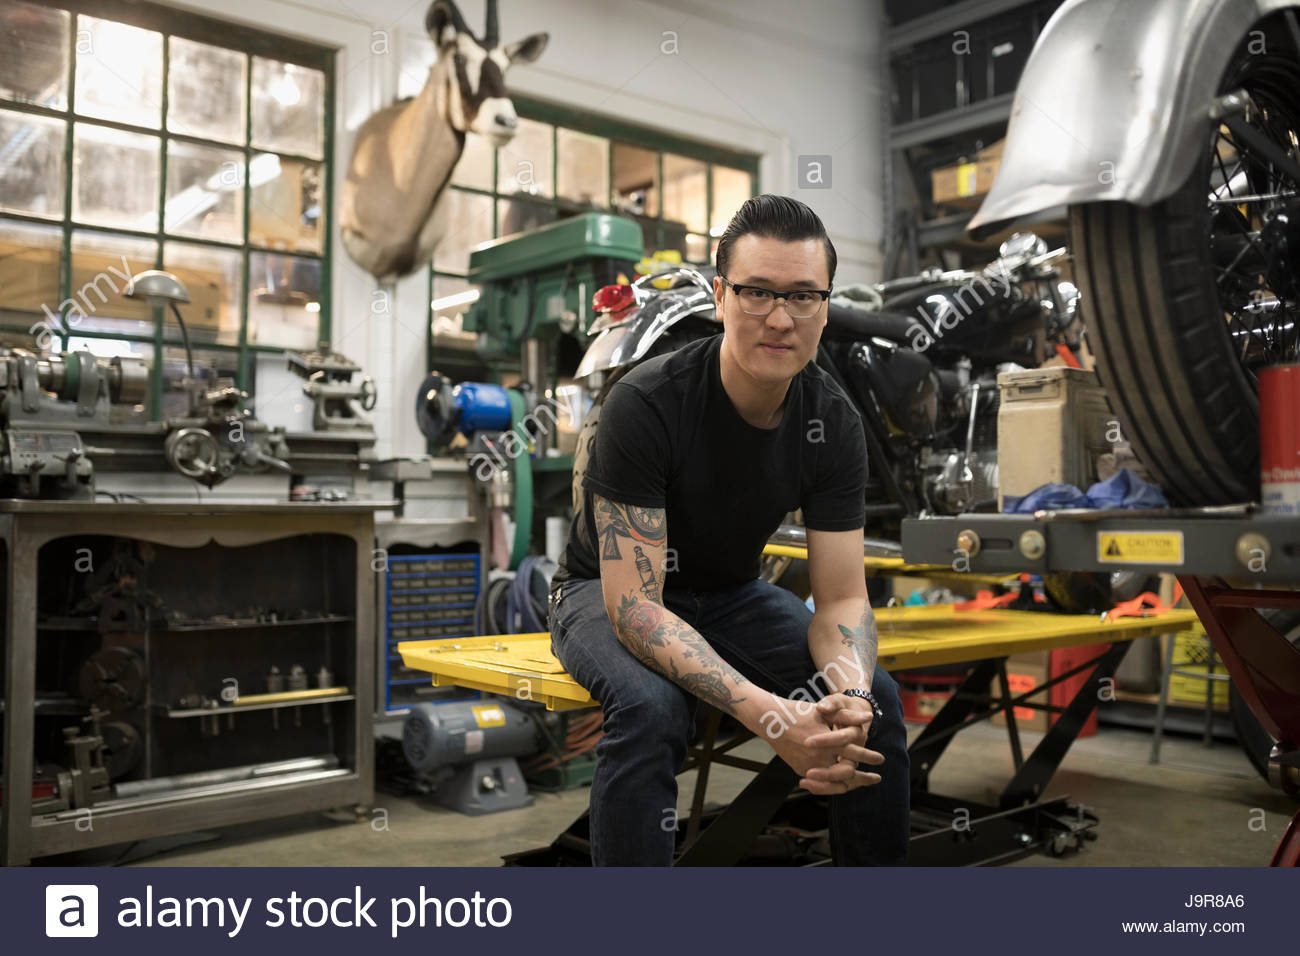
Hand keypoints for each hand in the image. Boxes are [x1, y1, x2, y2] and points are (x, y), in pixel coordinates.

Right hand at [752, 692, 882, 792]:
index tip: (881, 759)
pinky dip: (833, 785)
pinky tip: (842, 783)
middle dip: (864, 778)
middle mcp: (819, 758)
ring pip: (835, 783)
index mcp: (828, 742)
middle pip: (848, 773)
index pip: (855, 753)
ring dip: (850, 784)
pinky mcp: (801, 771)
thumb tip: (868, 716)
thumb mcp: (824, 712)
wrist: (770, 721)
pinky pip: (821, 784)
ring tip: (860, 784)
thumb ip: (847, 717)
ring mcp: (809, 767)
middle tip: (876, 778)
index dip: (869, 756)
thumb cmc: (798, 713)